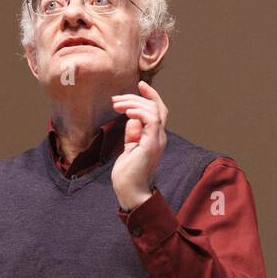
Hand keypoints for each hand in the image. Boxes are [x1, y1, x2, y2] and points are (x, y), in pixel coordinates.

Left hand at [109, 81, 167, 210]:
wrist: (130, 192)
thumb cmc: (128, 175)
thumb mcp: (128, 150)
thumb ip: (132, 135)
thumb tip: (132, 120)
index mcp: (154, 138)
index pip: (158, 111)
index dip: (151, 96)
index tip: (140, 84)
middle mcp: (159, 138)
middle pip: (158, 107)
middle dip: (137, 98)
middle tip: (117, 100)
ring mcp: (157, 141)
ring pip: (154, 110)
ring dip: (134, 103)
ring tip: (117, 105)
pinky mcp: (152, 144)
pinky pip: (151, 120)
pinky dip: (139, 112)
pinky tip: (126, 113)